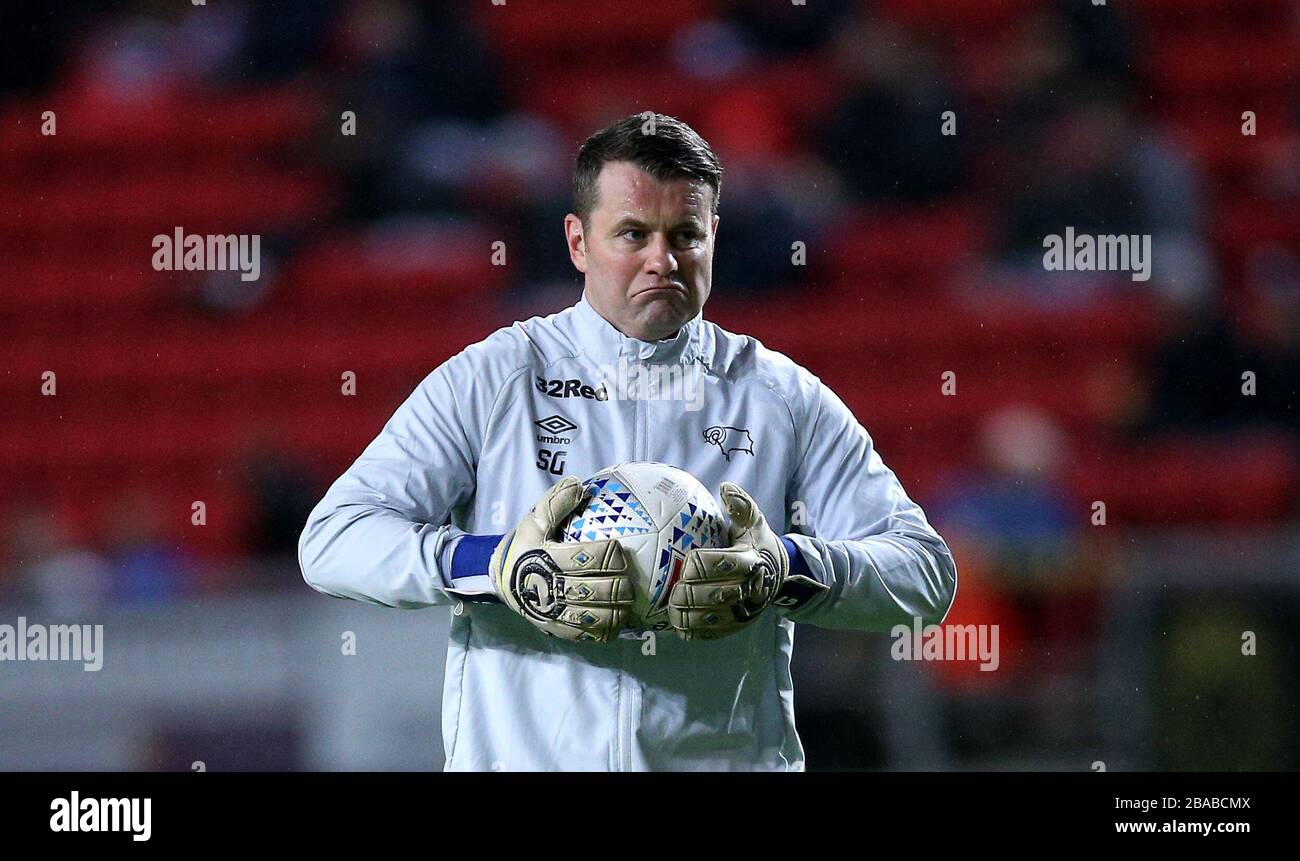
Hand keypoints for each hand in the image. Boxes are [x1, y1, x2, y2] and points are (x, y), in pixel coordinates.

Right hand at [490, 476, 633, 641]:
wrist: (501, 579)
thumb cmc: (525, 546)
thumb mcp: (534, 520)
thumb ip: (556, 502)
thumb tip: (580, 484)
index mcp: (547, 558)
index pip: (589, 557)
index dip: (611, 552)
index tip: (619, 548)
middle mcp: (551, 587)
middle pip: (596, 589)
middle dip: (620, 584)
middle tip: (629, 578)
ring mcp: (553, 611)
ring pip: (594, 616)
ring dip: (618, 610)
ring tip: (628, 602)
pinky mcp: (556, 628)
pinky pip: (585, 635)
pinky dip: (606, 630)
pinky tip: (617, 622)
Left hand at [669, 482, 787, 640]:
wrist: (779, 575)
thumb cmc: (756, 544)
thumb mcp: (754, 523)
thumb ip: (741, 505)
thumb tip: (725, 487)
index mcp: (752, 561)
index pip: (726, 563)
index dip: (703, 564)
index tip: (686, 560)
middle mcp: (751, 589)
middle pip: (718, 594)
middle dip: (692, 593)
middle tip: (672, 591)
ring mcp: (745, 610)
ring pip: (716, 618)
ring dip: (691, 616)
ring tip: (671, 611)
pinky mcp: (738, 625)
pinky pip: (716, 633)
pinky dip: (696, 632)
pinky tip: (679, 628)